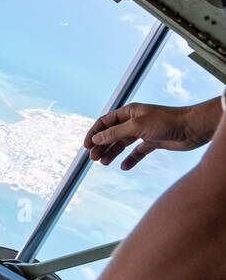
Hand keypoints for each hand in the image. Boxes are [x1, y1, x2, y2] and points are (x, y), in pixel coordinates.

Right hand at [84, 100, 219, 169]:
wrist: (193, 128)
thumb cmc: (166, 122)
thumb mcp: (136, 127)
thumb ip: (115, 133)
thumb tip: (96, 139)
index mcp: (128, 112)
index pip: (104, 123)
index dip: (93, 134)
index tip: (86, 146)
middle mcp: (134, 121)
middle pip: (112, 134)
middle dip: (101, 146)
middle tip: (93, 158)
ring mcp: (144, 132)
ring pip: (123, 144)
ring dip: (113, 153)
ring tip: (104, 163)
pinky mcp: (153, 142)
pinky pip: (138, 152)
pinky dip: (130, 159)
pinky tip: (124, 167)